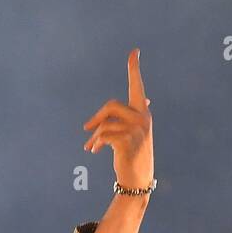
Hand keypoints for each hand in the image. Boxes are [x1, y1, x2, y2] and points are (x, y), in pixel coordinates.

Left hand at [81, 47, 152, 190]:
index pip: (137, 87)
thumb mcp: (134, 134)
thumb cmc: (132, 156)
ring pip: (106, 122)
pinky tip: (95, 151)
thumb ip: (133, 117)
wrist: (137, 180)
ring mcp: (137, 129)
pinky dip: (96, 143)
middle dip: (96, 117)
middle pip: (111, 105)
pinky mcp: (128, 141)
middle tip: (86, 129)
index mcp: (143, 113)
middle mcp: (143, 117)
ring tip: (91, 146)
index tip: (134, 52)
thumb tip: (145, 97)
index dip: (134, 69)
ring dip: (94, 135)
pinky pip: (104, 135)